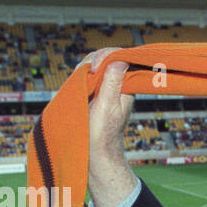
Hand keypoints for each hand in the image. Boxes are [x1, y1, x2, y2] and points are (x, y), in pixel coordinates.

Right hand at [81, 48, 137, 206]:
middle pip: (109, 58)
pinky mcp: (101, 93)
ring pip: (100, 66)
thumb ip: (112, 83)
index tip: (94, 67)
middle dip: (95, 59)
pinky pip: (93, 76)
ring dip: (87, 67)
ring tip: (80, 78)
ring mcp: (111, 88)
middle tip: (84, 71)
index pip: (121, 57)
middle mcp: (121, 85)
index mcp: (127, 87)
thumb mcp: (106, 106)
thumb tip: (120, 60)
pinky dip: (84, 75)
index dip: (106, 55)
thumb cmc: (102, 132)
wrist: (98, 151)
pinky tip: (79, 82)